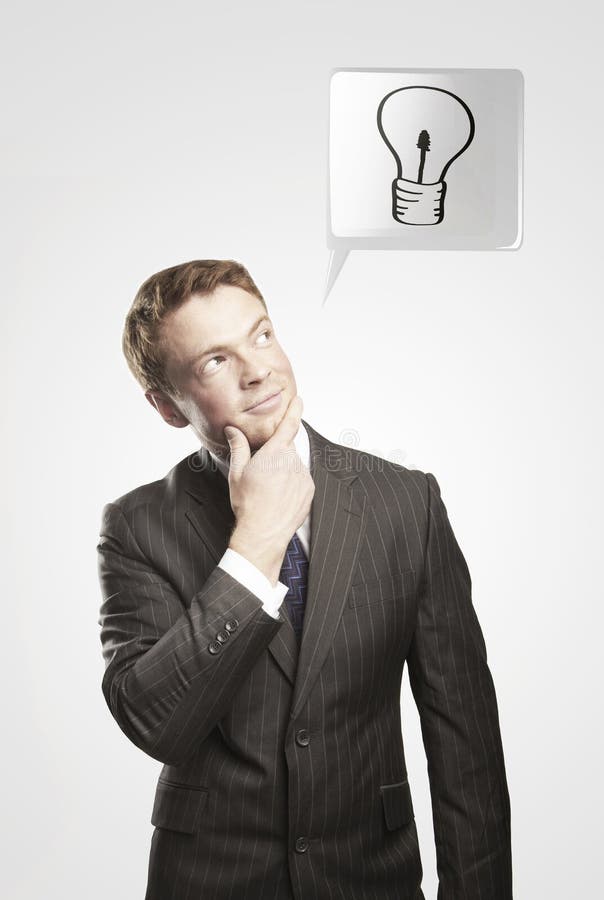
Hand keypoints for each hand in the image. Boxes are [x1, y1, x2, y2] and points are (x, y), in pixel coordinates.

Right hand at [224, 395, 313, 584]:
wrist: (263, 533)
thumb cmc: (247, 503)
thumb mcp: (237, 472)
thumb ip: (238, 447)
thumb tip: (232, 429)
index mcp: (274, 454)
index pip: (288, 425)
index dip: (294, 410)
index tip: (299, 399)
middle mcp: (292, 462)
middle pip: (286, 448)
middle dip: (276, 454)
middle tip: (262, 471)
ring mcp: (303, 476)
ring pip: (294, 464)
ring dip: (284, 469)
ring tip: (269, 489)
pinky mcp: (309, 490)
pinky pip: (301, 478)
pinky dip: (292, 482)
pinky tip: (279, 496)